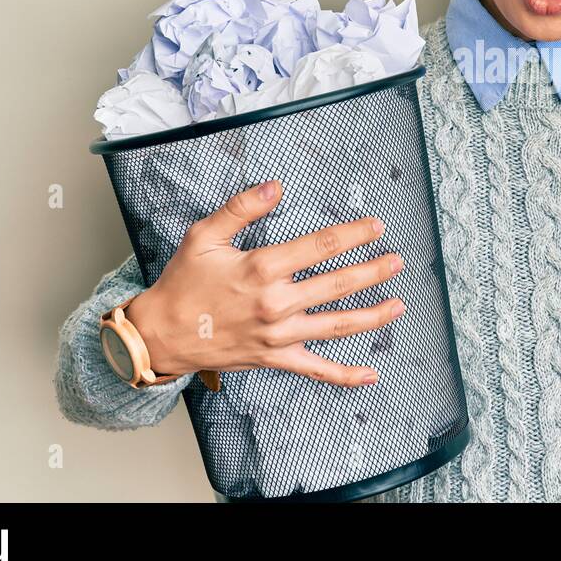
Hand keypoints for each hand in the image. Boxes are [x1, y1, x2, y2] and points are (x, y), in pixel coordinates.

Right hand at [124, 179, 405, 386]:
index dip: (353, 235)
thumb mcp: (205, 235)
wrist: (161, 335)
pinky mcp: (274, 358)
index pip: (320, 247)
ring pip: (336, 325)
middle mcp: (276, 303)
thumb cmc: (182, 284)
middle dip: (373, 271)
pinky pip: (315, 369)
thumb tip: (275, 185)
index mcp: (262, 269)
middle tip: (397, 260)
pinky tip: (370, 375)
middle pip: (337, 284)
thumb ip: (242, 207)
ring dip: (372, 315)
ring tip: (399, 304)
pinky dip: (344, 375)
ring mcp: (278, 334)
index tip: (376, 227)